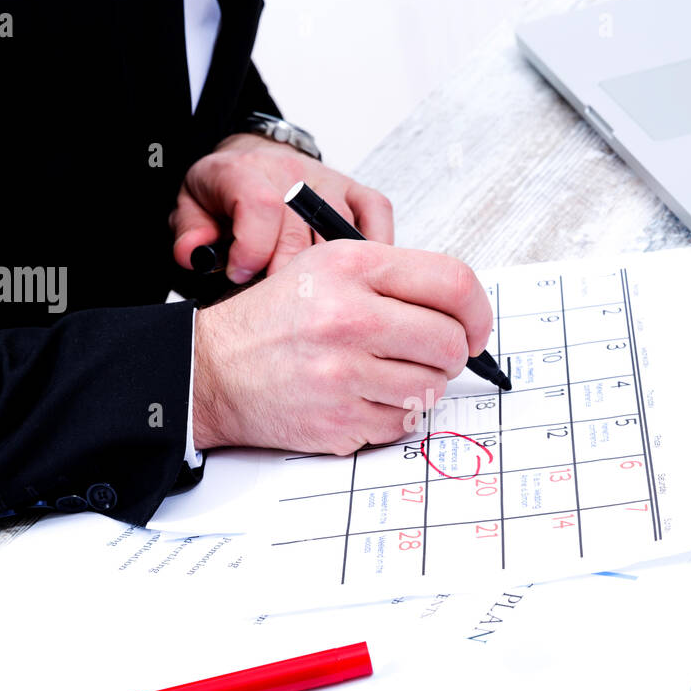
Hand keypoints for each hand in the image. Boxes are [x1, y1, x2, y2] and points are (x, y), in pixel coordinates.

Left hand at [170, 133, 393, 283]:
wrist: (251, 163)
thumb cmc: (224, 196)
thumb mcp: (191, 210)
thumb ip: (189, 234)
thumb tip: (195, 255)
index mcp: (242, 173)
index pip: (260, 206)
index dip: (252, 250)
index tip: (241, 276)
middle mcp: (289, 172)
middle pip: (300, 232)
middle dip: (285, 276)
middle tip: (275, 302)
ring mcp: (327, 181)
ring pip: (339, 231)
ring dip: (328, 272)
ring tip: (313, 298)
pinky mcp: (355, 189)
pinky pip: (377, 214)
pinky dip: (374, 246)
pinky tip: (357, 273)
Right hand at [192, 240, 491, 454]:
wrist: (213, 370)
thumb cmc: (274, 322)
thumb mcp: (327, 267)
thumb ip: (392, 278)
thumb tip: (460, 309)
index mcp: (351, 267)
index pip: (453, 283)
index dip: (477, 311)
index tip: (473, 327)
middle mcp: (348, 317)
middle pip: (449, 342)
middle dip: (451, 354)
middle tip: (432, 356)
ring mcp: (344, 373)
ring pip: (431, 388)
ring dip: (422, 387)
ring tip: (389, 375)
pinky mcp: (340, 420)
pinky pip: (403, 423)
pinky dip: (394, 415)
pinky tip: (364, 397)